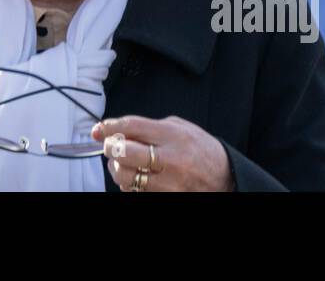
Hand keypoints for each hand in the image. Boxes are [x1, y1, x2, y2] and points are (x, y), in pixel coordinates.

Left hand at [91, 115, 234, 191]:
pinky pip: (135, 191)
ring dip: (116, 168)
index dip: (110, 126)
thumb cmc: (201, 150)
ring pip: (126, 176)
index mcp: (174, 136)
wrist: (225, 178)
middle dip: (110, 147)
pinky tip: (134, 175)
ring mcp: (168, 182)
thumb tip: (118, 129)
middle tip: (109, 145)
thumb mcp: (180, 128)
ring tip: (121, 162)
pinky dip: (128, 183)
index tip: (99, 129)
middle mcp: (170, 159)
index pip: (132, 127)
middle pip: (125, 152)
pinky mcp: (164, 197)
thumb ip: (149, 126)